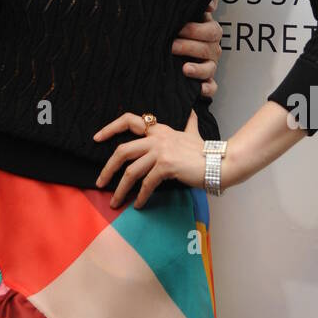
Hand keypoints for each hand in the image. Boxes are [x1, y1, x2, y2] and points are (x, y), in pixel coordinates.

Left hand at [92, 107, 207, 208]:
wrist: (221, 163)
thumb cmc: (206, 151)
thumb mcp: (193, 134)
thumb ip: (189, 124)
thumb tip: (192, 112)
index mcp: (159, 129)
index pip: (129, 120)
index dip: (110, 128)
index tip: (96, 138)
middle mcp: (157, 137)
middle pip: (123, 150)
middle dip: (108, 168)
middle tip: (99, 182)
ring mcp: (161, 151)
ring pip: (131, 171)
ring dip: (120, 189)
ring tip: (115, 202)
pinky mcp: (166, 165)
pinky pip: (146, 183)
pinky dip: (140, 196)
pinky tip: (138, 205)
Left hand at [172, 0, 221, 96]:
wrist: (166, 51)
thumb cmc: (175, 30)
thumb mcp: (183, 14)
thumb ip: (197, 4)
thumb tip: (209, 5)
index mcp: (208, 32)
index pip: (211, 30)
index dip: (196, 30)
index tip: (179, 28)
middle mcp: (211, 49)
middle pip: (208, 48)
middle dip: (189, 46)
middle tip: (171, 45)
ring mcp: (209, 66)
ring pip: (210, 68)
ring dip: (198, 69)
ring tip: (184, 68)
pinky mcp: (205, 82)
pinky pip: (212, 87)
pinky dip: (206, 88)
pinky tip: (198, 88)